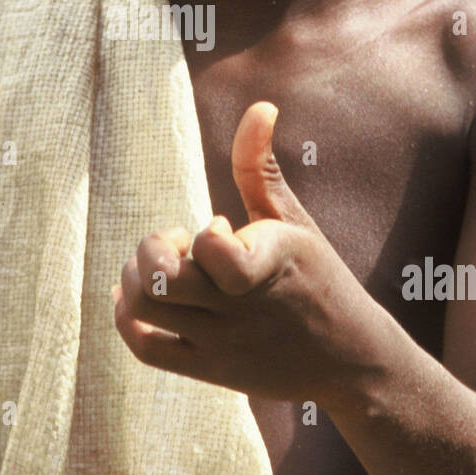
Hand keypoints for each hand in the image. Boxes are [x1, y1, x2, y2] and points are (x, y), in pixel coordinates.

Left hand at [114, 101, 372, 403]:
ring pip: (146, 307)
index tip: (220, 226)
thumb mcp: (295, 220)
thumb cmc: (317, 277)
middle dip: (152, 248)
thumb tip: (260, 106)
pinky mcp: (209, 369)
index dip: (204, 235)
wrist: (349, 359)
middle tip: (178, 245)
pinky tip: (139, 296)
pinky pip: (146, 347)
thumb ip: (262, 165)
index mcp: (269, 265)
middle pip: (160, 280)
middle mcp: (241, 308)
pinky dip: (126, 316)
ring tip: (162, 267)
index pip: (214, 254)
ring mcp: (222, 343)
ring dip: (136, 276)